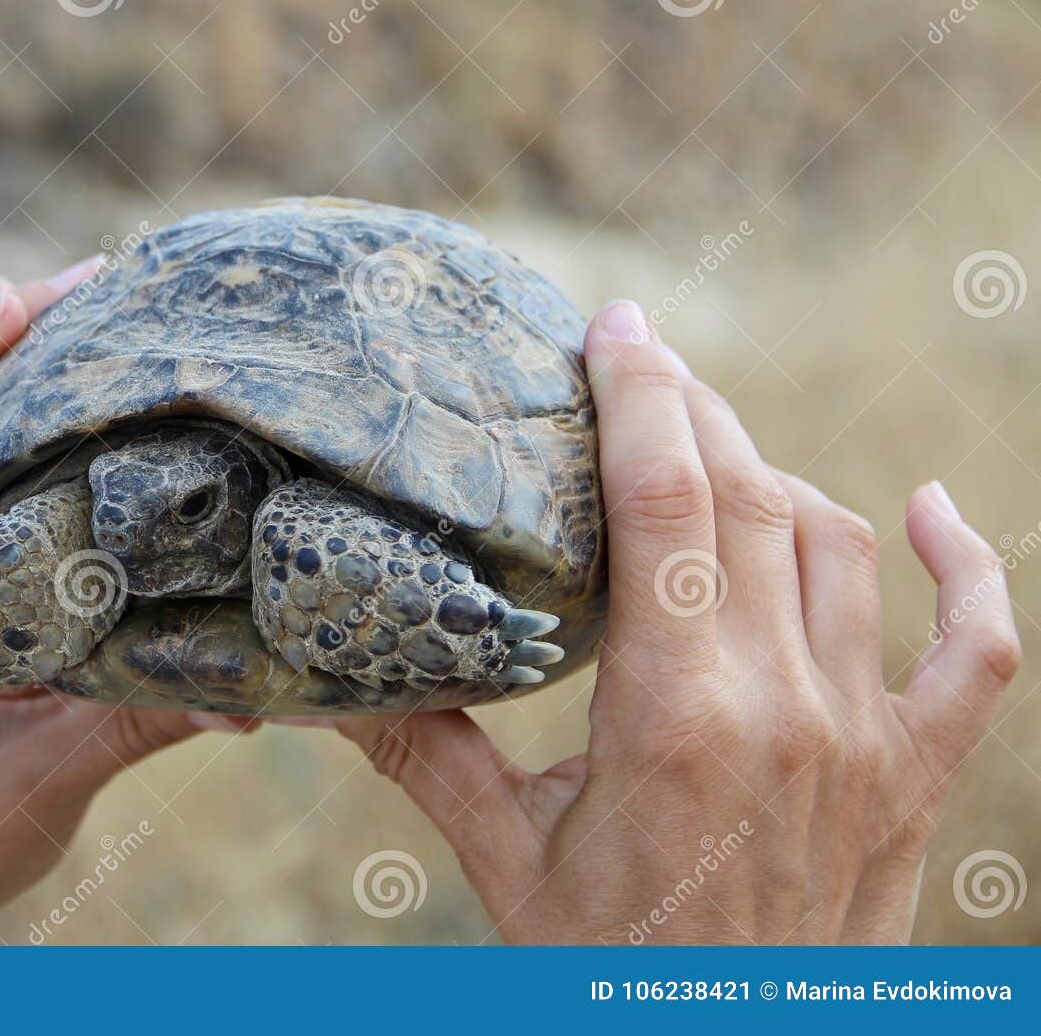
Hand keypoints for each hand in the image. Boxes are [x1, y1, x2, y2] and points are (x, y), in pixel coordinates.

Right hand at [327, 299, 1021, 943]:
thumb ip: (427, 754)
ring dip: (776, 474)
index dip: (643, 399)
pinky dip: (969, 569)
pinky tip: (936, 509)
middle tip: (639, 361)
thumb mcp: (506, 862)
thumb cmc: (607, 971)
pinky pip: (975, 651)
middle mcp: (787, 710)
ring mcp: (866, 742)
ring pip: (841, 546)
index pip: (670, 506)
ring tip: (711, 446)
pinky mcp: (914, 778)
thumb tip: (325, 683)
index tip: (615, 330)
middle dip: (692, 410)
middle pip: (752, 498)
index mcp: (679, 720)